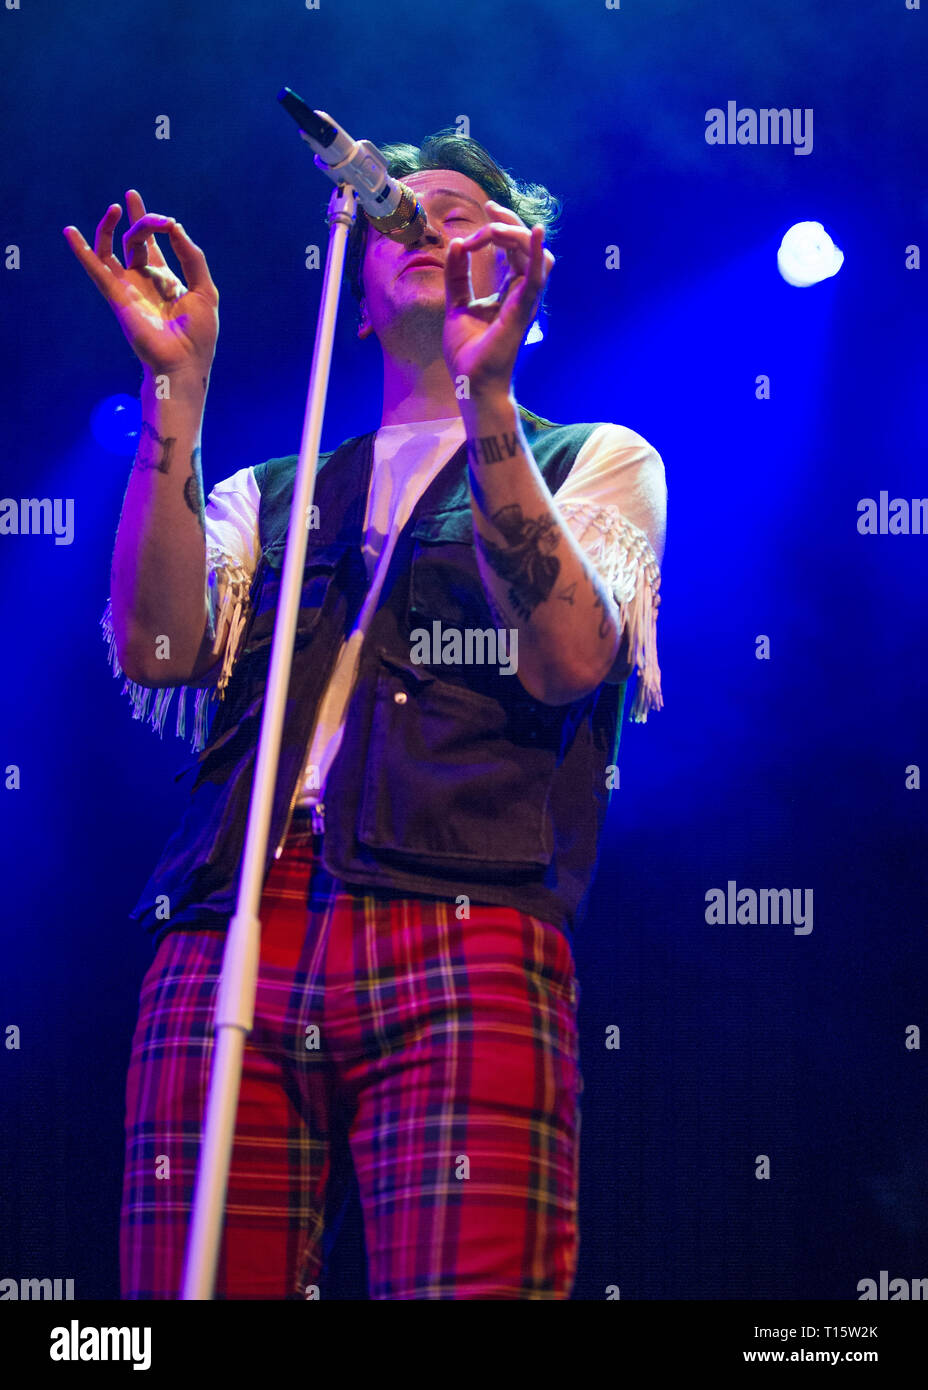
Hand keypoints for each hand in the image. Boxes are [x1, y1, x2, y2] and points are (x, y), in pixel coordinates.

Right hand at [63, 189, 218, 380]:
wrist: (184, 362)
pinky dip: (82, 251)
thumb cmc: (199, 334)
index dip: (153, 221)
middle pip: (136, 240)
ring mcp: (128, 287)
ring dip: (110, 227)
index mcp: (165, 278)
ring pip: (110, 250)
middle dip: (143, 221)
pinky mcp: (117, 296)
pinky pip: (96, 269)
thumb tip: (174, 226)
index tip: (168, 219)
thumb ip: (192, 256)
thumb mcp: (205, 289)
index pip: (153, 243)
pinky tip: (70, 232)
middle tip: (150, 212)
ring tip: (115, 209)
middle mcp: (144, 280)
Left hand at [442, 199, 553, 398]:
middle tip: (489, 209)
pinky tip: (535, 231)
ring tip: (494, 225)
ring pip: (535, 255)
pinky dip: (537, 252)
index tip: (469, 237)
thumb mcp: (456, 304)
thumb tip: (455, 243)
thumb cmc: (468, 352)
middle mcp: (523, 294)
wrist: (471, 383)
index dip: (497, 232)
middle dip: (509, 223)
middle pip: (527, 247)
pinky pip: (537, 276)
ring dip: (515, 234)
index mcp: (511, 292)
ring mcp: (526, 302)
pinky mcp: (523, 310)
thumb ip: (457, 275)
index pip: (514, 251)